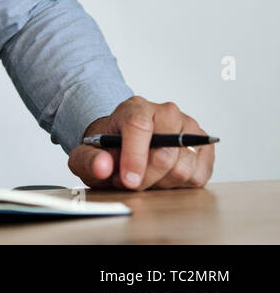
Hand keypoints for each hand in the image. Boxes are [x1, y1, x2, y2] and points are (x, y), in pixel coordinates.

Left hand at [68, 96, 214, 189]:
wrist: (126, 142)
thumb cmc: (109, 147)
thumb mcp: (88, 153)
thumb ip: (89, 159)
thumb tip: (102, 167)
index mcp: (135, 107)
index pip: (138, 127)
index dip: (134, 158)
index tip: (128, 181)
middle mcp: (166, 112)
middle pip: (164, 155)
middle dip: (145, 178)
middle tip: (128, 182)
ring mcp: (189, 128)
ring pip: (182, 169)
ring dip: (161, 183)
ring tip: (144, 177)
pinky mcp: (204, 146)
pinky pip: (197, 177)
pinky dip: (178, 185)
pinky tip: (162, 177)